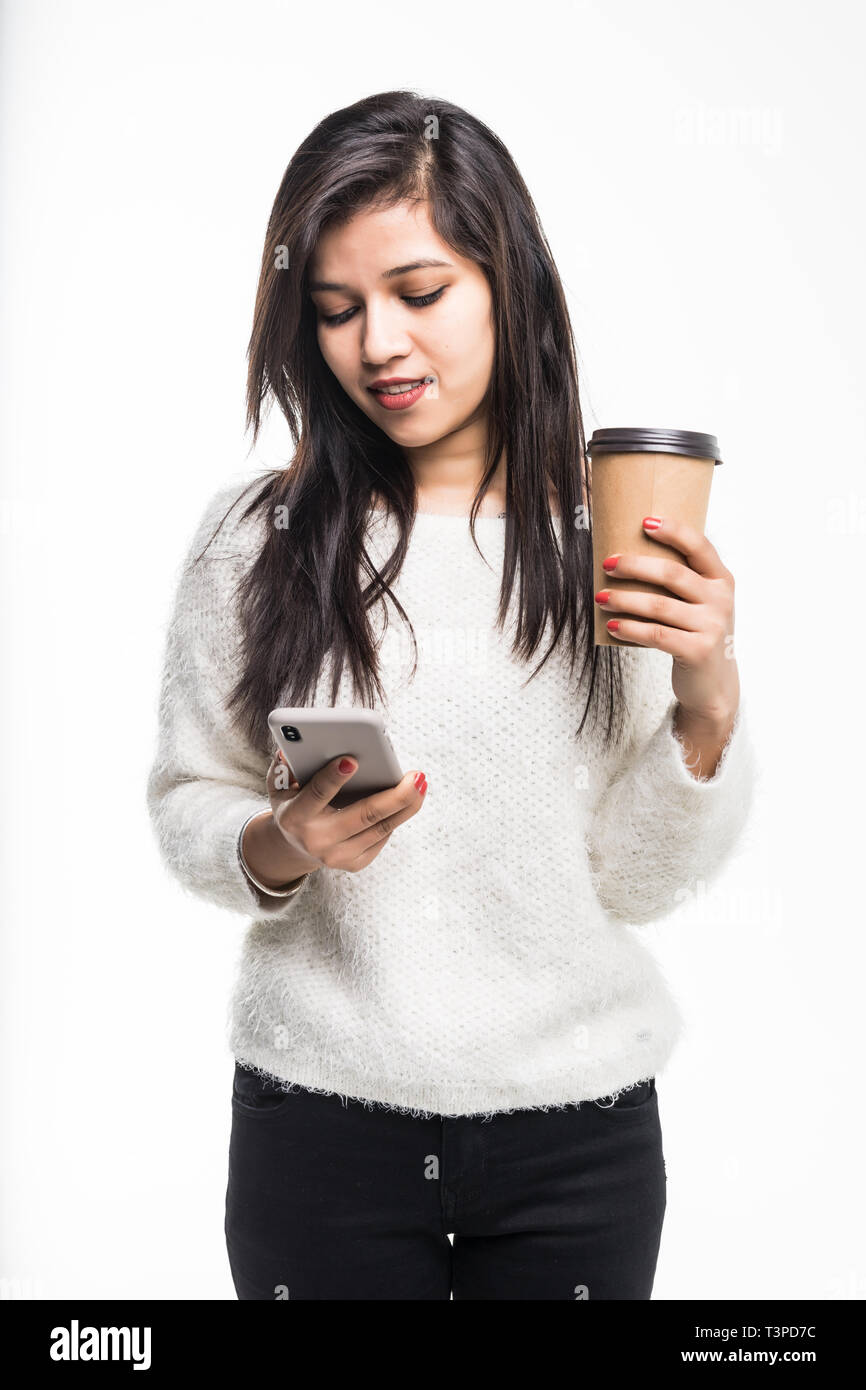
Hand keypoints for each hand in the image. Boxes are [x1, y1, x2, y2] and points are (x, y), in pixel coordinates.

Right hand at [267, 749, 427, 873]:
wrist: (293, 845)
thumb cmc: (292, 802)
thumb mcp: (280, 784)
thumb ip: (286, 766)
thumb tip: (295, 748)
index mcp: (295, 816)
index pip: (317, 794)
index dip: (334, 778)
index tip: (352, 760)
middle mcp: (317, 840)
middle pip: (364, 816)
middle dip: (395, 795)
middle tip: (417, 776)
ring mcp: (337, 856)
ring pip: (381, 829)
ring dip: (406, 806)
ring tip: (421, 784)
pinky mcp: (354, 864)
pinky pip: (382, 838)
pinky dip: (396, 817)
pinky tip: (409, 800)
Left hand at [595, 514, 739, 726]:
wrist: (713, 683)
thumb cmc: (696, 634)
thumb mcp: (699, 604)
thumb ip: (680, 582)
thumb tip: (629, 555)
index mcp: (722, 580)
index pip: (699, 546)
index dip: (673, 531)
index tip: (644, 521)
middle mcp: (720, 600)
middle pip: (672, 573)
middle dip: (635, 566)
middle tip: (608, 564)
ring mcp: (712, 626)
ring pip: (659, 605)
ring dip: (625, 598)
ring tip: (601, 597)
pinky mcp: (698, 651)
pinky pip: (656, 634)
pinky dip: (630, 628)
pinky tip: (612, 625)